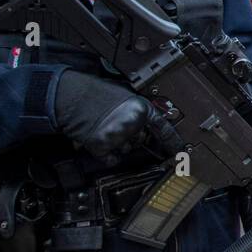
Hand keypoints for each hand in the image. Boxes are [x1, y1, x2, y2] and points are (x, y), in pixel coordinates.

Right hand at [54, 70, 182, 164]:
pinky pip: (112, 158)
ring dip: (119, 143)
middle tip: (118, 124)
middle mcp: (131, 124)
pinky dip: (107, 154)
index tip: (181, 152)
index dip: (174, 142)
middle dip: (133, 136)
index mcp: (141, 109)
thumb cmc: (95, 93)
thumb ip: (139, 110)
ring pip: (126, 149)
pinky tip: (101, 140)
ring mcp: (117, 137)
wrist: (69, 95)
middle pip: (141, 141)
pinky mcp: (102, 147)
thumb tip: (150, 123)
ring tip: (106, 128)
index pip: (164, 130)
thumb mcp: (125, 95)